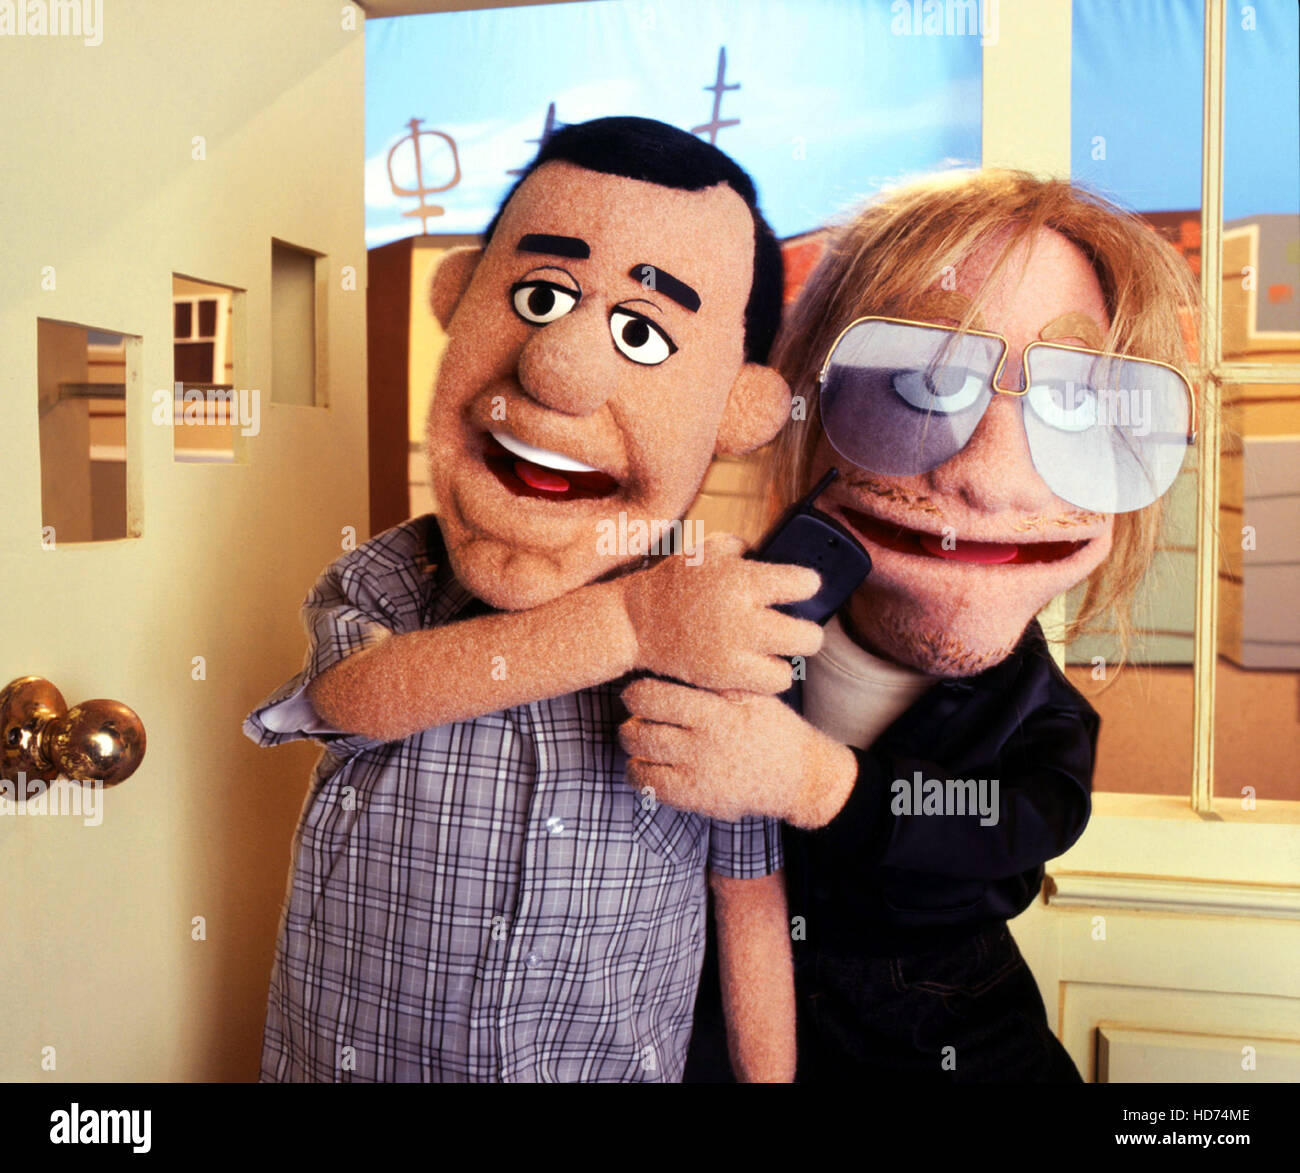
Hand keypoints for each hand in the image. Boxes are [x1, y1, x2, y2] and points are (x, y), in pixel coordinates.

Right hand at [619, 533, 823, 694]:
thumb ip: (743, 547)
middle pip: (810, 636)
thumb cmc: (677, 582)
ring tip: (775, 650)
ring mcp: (734, 653)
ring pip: (792, 667)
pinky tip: (758, 665)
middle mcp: (742, 618)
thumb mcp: (707, 550)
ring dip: (786, 658)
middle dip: (808, 631)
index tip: (800, 587)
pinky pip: (770, 683)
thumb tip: (771, 553)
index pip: (806, 584)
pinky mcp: (724, 677)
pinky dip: (768, 676)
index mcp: (742, 580)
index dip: (807, 584)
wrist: (638, 621)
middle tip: (797, 628)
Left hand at [619, 677, 857, 826]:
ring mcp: (697, 773)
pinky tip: (644, 764)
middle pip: (640, 728)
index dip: (636, 692)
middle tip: (636, 715)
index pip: (655, 697)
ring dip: (632, 744)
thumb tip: (677, 654)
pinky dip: (637, 773)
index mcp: (716, 711)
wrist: (799, 777)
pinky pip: (648, 785)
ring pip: (640, 756)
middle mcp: (703, 743)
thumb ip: (718, 677)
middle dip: (630, 719)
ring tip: (638, 736)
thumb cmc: (772, 728)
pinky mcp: (695, 798)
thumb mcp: (753, 694)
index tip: (638, 691)